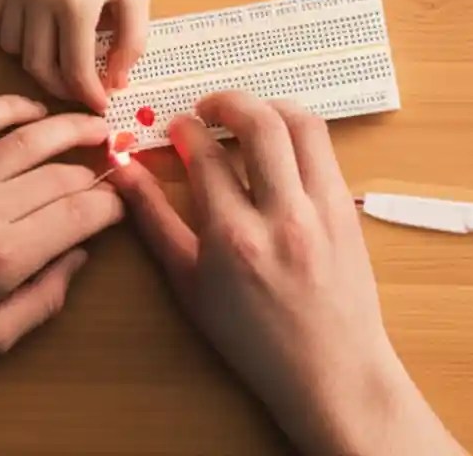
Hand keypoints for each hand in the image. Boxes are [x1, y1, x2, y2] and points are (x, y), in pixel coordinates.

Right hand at [0, 0, 153, 110]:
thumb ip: (130, 43)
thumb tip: (115, 83)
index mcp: (75, 3)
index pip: (73, 69)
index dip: (86, 95)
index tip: (97, 105)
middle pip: (34, 62)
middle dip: (57, 84)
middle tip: (76, 86)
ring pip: (6, 38)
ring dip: (28, 53)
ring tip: (52, 49)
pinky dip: (3, 20)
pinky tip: (27, 18)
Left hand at [0, 96, 123, 415]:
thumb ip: (45, 300)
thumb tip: (80, 257)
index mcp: (3, 259)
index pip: (82, 213)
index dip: (113, 204)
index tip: (121, 203)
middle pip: (61, 173)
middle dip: (95, 169)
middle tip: (111, 168)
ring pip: (27, 137)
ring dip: (68, 126)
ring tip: (93, 125)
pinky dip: (8, 107)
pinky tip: (32, 110)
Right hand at [114, 93, 464, 454]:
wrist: (330, 371)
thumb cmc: (251, 338)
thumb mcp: (189, 285)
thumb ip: (155, 221)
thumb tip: (124, 172)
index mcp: (233, 237)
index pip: (204, 156)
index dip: (183, 131)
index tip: (174, 129)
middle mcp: (282, 215)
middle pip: (259, 123)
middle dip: (226, 101)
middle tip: (206, 109)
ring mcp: (322, 209)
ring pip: (302, 124)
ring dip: (268, 106)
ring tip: (245, 116)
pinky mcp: (347, 209)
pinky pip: (323, 150)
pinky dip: (296, 133)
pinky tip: (277, 145)